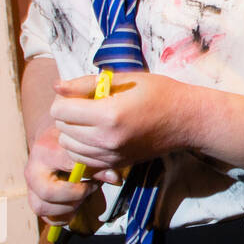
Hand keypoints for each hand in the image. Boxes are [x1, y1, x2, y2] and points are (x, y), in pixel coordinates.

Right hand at [24, 123, 103, 224]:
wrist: (50, 141)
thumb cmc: (69, 142)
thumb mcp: (83, 145)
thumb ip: (99, 161)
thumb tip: (114, 178)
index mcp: (46, 151)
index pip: (66, 168)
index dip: (84, 180)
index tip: (96, 182)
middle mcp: (33, 170)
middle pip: (48, 194)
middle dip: (74, 197)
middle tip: (89, 189)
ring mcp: (30, 186)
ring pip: (42, 207)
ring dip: (67, 208)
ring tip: (81, 198)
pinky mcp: (34, 198)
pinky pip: (45, 216)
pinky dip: (62, 216)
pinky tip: (74, 206)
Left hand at [51, 72, 195, 171]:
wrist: (186, 121)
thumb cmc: (160, 93)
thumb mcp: (125, 79)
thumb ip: (87, 83)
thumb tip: (57, 86)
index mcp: (109, 114)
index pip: (60, 110)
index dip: (64, 98)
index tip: (78, 93)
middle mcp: (106, 139)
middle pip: (61, 129)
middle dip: (67, 115)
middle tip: (85, 104)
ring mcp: (111, 155)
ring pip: (68, 146)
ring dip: (73, 132)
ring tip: (91, 120)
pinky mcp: (115, 165)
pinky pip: (82, 159)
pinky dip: (82, 147)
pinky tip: (96, 135)